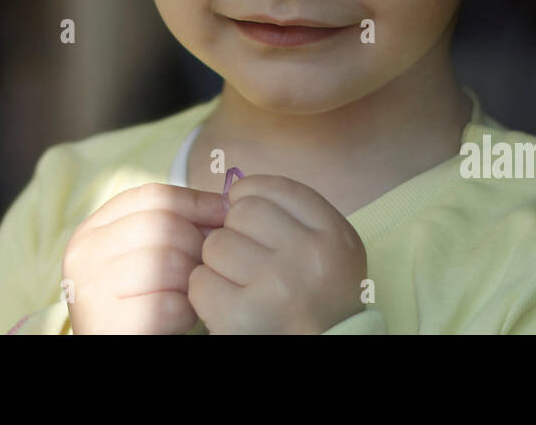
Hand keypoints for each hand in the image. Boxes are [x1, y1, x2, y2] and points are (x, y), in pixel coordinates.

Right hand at [63, 183, 227, 333]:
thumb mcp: (146, 254)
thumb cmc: (138, 299)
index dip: (194, 201)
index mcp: (93, 228)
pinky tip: (179, 318)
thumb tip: (225, 206)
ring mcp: (92, 287)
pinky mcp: (109, 322)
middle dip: (197, 244)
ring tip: (191, 294)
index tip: (224, 211)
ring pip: (168, 262)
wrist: (114, 343)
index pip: (151, 196)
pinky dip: (186, 313)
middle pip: (162, 225)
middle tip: (209, 265)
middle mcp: (85, 252)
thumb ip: (173, 226)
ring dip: (193, 280)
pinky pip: (169, 305)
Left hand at [187, 174, 367, 333]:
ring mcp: (276, 285)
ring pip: (216, 245)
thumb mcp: (330, 247)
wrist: (328, 347)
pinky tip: (226, 304)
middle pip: (242, 212)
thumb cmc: (320, 297)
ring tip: (238, 283)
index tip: (245, 213)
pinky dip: (206, 293)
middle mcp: (309, 255)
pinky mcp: (243, 316)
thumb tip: (234, 193)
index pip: (277, 188)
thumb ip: (294, 215)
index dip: (250, 195)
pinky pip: (201, 281)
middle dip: (234, 232)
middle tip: (246, 258)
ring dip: (217, 263)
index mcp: (334, 233)